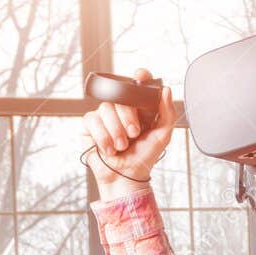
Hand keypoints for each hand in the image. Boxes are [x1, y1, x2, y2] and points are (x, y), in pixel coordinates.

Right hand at [80, 67, 177, 199]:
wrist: (127, 178)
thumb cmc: (144, 158)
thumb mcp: (162, 136)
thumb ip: (166, 113)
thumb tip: (165, 90)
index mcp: (138, 108)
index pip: (137, 85)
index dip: (139, 77)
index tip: (141, 77)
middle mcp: (120, 109)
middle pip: (119, 95)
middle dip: (128, 116)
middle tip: (134, 134)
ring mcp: (104, 117)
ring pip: (105, 108)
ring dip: (116, 130)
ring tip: (121, 146)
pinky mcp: (89, 126)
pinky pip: (91, 119)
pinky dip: (102, 136)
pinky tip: (108, 150)